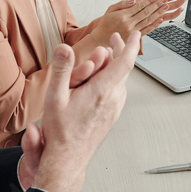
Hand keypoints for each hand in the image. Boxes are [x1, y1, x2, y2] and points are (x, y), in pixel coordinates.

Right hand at [25, 31, 141, 191]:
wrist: (68, 157)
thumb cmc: (61, 130)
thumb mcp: (55, 97)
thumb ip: (62, 70)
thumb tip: (63, 48)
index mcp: (102, 91)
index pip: (125, 62)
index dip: (131, 45)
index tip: (135, 34)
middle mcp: (114, 98)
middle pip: (123, 68)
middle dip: (119, 50)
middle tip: (113, 39)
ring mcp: (115, 107)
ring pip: (120, 79)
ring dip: (112, 66)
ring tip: (99, 60)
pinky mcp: (113, 114)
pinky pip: (117, 91)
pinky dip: (111, 79)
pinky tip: (99, 80)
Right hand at [93, 0, 167, 44]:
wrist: (101, 38)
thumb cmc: (105, 23)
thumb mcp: (110, 9)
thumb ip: (122, 4)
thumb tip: (133, 1)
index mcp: (123, 15)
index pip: (139, 6)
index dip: (149, 0)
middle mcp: (129, 23)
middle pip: (146, 12)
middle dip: (157, 5)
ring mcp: (132, 31)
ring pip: (148, 21)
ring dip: (158, 13)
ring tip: (165, 7)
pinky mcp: (134, 37)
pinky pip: (147, 30)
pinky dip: (154, 25)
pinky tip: (160, 20)